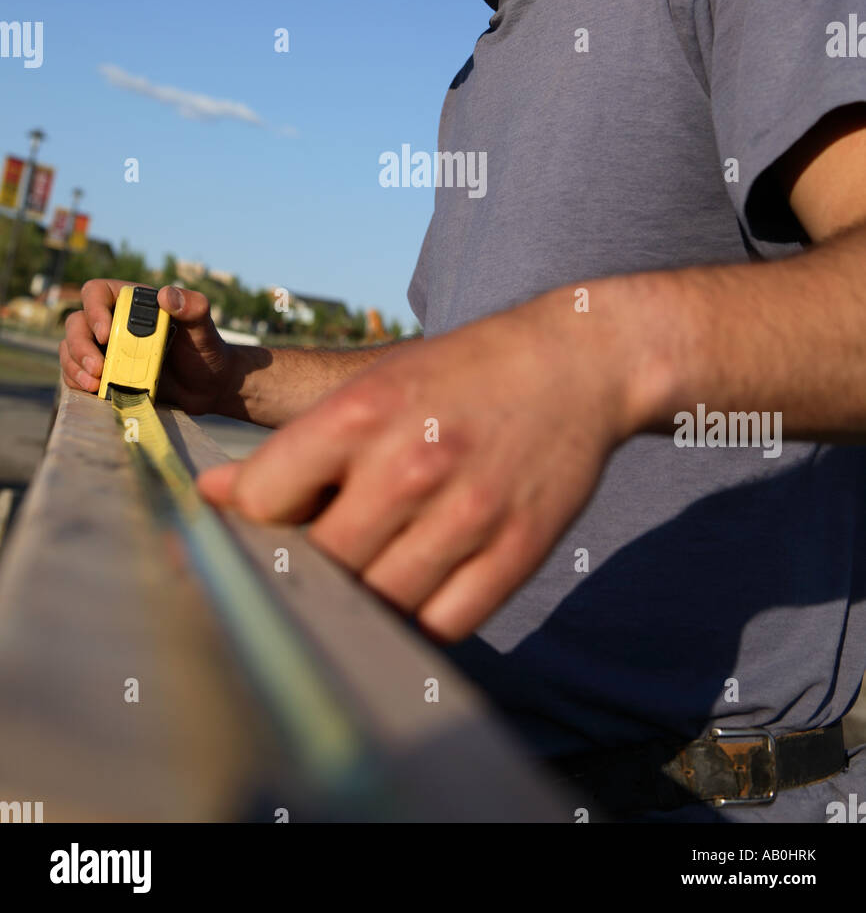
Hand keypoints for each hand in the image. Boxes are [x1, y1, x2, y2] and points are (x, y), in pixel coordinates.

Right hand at [60, 278, 235, 414]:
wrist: (206, 385)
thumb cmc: (204, 349)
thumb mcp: (203, 327)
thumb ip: (193, 307)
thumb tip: (167, 295)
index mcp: (132, 303)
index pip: (96, 292)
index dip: (94, 309)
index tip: (107, 334)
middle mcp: (112, 322)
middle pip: (76, 323)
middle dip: (80, 346)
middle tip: (99, 368)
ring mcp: (104, 349)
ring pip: (71, 349)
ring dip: (75, 366)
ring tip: (95, 384)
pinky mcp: (103, 373)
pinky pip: (76, 373)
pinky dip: (78, 382)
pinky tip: (94, 391)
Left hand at [197, 285, 649, 640]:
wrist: (575, 363)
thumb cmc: (457, 377)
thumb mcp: (372, 387)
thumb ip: (293, 448)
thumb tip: (210, 495)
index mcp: (362, 412)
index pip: (263, 500)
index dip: (255, 519)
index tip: (270, 523)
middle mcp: (411, 463)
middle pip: (320, 562)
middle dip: (313, 564)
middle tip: (325, 551)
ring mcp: (469, 512)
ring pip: (379, 602)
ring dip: (366, 595)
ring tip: (376, 564)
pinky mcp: (518, 550)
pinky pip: (443, 624)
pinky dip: (423, 615)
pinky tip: (423, 582)